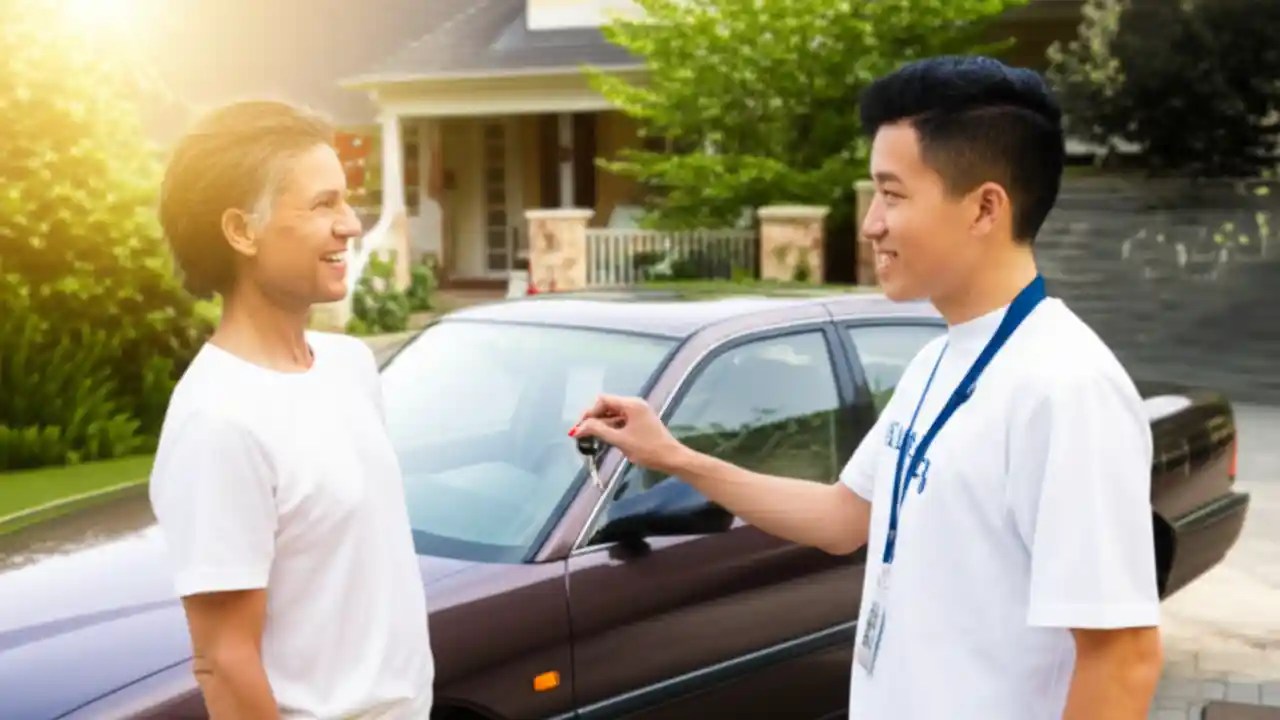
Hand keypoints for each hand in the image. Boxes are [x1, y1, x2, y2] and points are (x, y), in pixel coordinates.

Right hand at [570, 394, 686, 474]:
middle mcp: (634, 404)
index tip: (581, 427)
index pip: (603, 400)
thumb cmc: (647, 449)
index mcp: (631, 404)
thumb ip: (598, 431)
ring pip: (614, 414)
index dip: (590, 412)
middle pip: (608, 406)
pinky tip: (604, 439)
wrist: (671, 458)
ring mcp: (638, 413)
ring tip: (590, 438)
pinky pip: (621, 420)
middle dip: (594, 419)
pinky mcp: (640, 422)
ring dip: (602, 424)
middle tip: (582, 434)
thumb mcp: (620, 440)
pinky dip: (612, 428)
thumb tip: (578, 428)